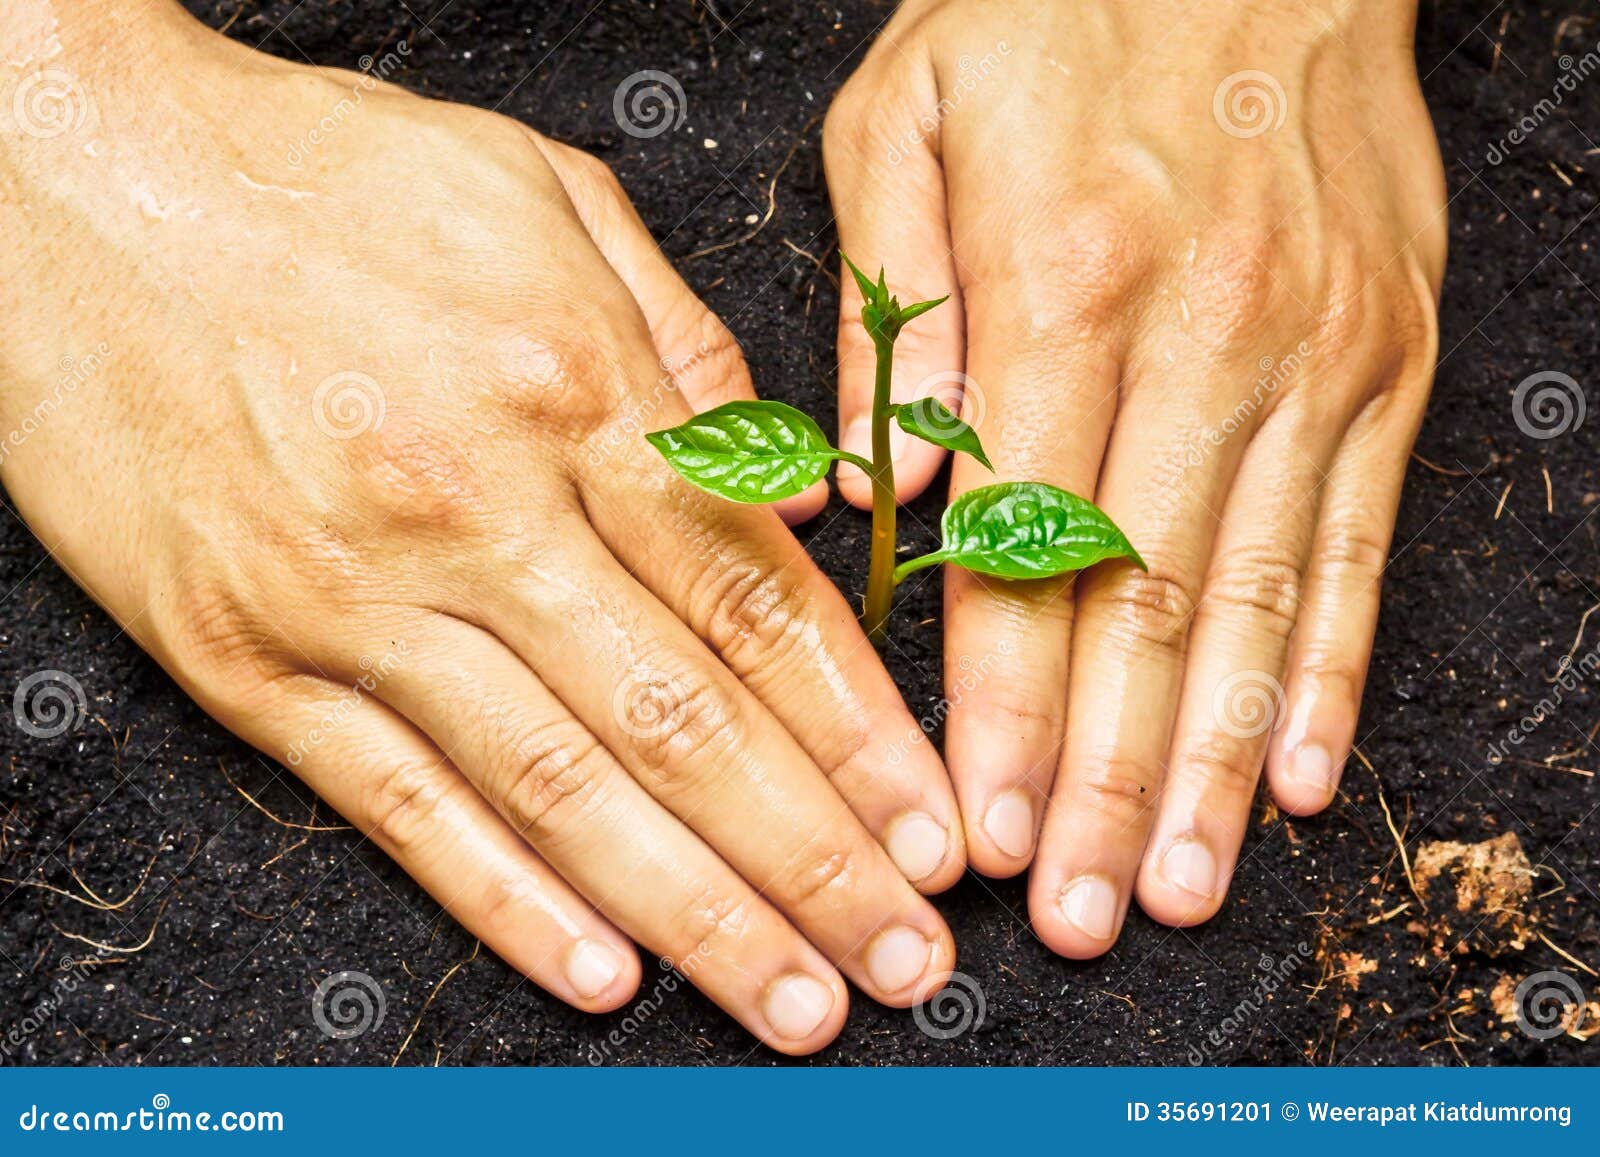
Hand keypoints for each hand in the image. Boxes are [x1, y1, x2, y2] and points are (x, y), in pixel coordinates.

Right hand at [0, 1, 964, 1051]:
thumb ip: (683, 348)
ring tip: (793, 998)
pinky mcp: (249, 655)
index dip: (863, 736)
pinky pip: (399, 804)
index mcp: (571, 388)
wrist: (69, 178)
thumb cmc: (318, 176)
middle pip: (689, 724)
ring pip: (566, 792)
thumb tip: (793, 488)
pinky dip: (506, 901)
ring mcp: (359, 595)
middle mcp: (479, 507)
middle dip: (816, 861)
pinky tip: (599, 972)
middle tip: (903, 956)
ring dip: (697, 916)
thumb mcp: (545, 194)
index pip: (758, 603)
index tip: (931, 826)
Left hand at [823, 0, 1444, 950]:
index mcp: (1058, 284)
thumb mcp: (909, 119)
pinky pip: (1355, 543)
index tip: (983, 825)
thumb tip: (868, 488)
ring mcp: (1309, 356)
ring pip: (1252, 601)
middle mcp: (1197, 336)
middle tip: (1077, 913)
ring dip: (1214, 764)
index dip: (1001, 706)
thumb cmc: (1061, 13)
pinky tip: (1298, 773)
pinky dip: (1328, 671)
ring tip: (1181, 887)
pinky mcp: (1384, 361)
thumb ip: (883, 313)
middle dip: (1106, 778)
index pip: (1019, 548)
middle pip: (1141, 606)